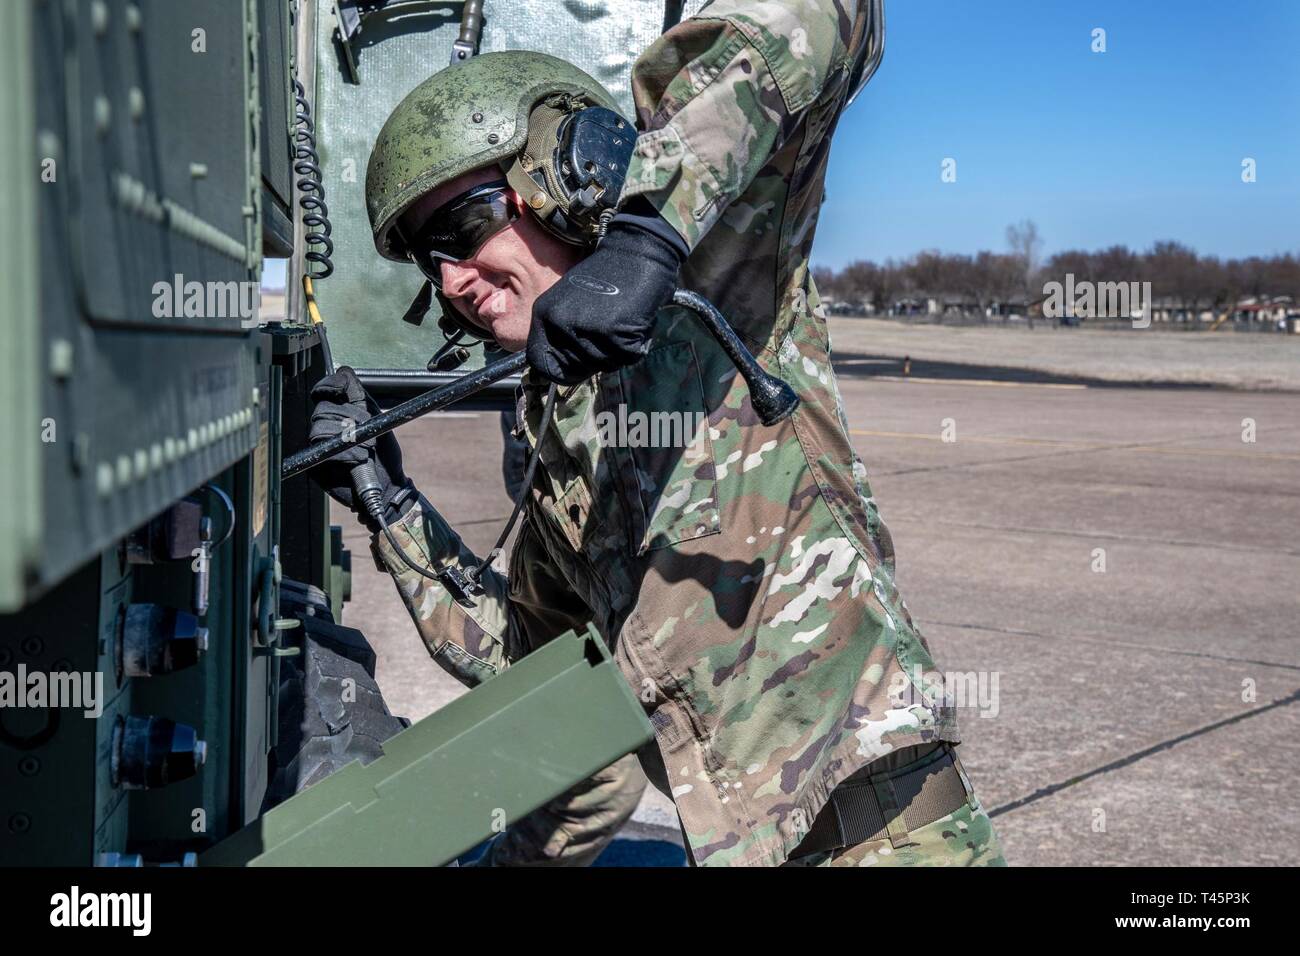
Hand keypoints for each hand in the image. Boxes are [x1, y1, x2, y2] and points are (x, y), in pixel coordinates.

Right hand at [309, 367, 411, 530]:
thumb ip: (360, 395)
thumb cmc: (383, 453)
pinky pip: (324, 453)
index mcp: (338, 413)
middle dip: (350, 419)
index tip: (338, 390)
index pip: (322, 391)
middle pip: (323, 410)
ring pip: (320, 430)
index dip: (328, 386)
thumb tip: (343, 371)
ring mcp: (317, 447)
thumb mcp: (378, 418)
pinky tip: (358, 459)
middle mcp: (324, 427)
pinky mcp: (314, 466)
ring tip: (367, 451)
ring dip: (350, 439)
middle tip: (370, 434)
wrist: (388, 485)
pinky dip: (345, 455)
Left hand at [526, 212, 684, 384]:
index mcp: (544, 313)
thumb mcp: (569, 301)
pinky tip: (635, 322)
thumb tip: (559, 368)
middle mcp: (560, 323)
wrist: (636, 252)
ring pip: (602, 364)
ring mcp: (585, 328)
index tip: (574, 368)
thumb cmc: (607, 277)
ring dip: (617, 351)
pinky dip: (635, 346)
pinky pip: (625, 357)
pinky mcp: (612, 333)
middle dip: (594, 359)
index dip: (559, 370)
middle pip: (574, 368)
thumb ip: (561, 331)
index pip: (540, 362)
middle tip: (608, 333)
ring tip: (622, 322)